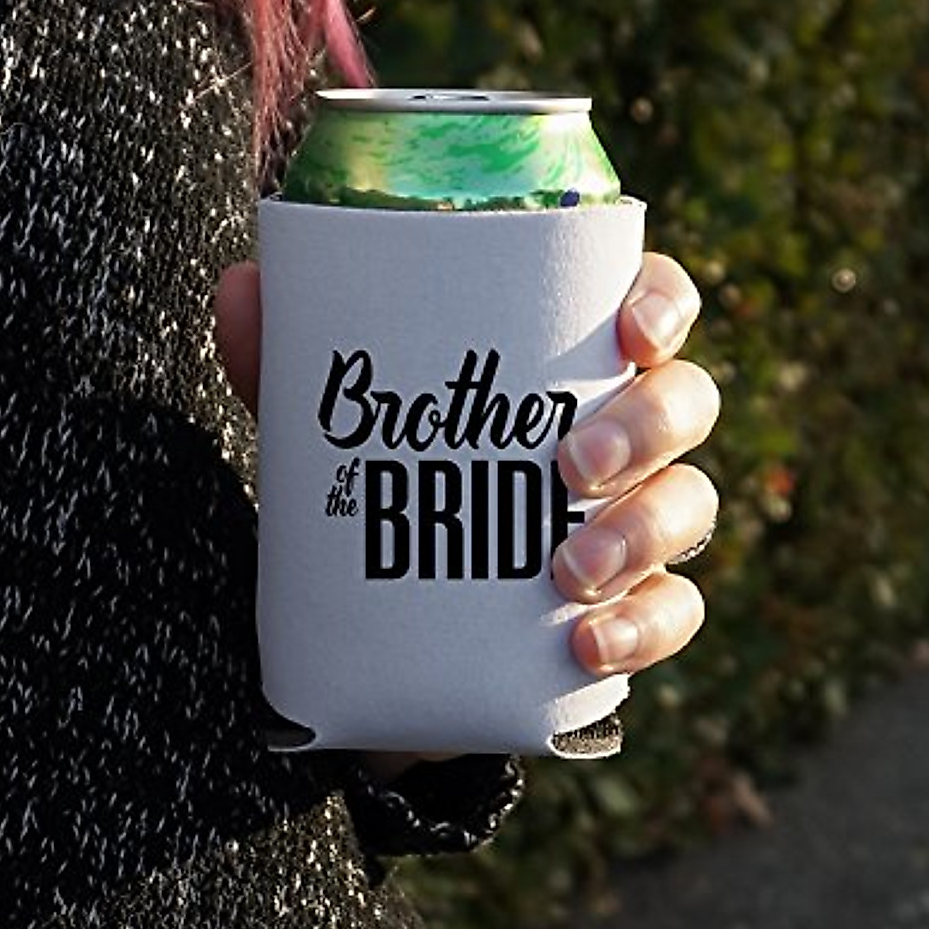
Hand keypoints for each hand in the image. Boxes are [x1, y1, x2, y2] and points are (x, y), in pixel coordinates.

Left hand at [215, 252, 719, 772]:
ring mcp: (631, 521)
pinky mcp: (628, 607)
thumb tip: (240, 286)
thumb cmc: (385, 487)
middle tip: (572, 467)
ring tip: (566, 572)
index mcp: (565, 364)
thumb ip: (290, 362)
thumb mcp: (333, 428)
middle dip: (647, 428)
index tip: (630, 330)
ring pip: (689, 505)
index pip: (645, 307)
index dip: (662, 305)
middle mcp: (619, 432)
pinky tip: (585, 642)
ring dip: (642, 532)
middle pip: (685, 402)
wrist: (391, 629)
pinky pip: (673, 613)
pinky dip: (643, 627)